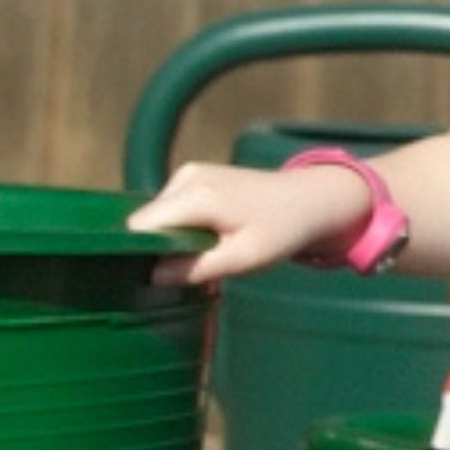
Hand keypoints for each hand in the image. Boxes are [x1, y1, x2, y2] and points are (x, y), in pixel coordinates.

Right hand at [126, 161, 372, 285]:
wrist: (309, 200)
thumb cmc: (281, 231)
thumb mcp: (243, 259)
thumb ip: (198, 268)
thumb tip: (155, 276)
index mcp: (195, 196)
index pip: (141, 226)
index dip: (139, 252)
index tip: (153, 278)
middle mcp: (186, 177)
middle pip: (146, 221)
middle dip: (159, 248)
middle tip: (190, 271)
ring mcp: (189, 172)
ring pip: (158, 216)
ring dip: (173, 239)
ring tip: (207, 254)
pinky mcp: (194, 175)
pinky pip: (172, 208)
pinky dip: (183, 227)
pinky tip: (209, 239)